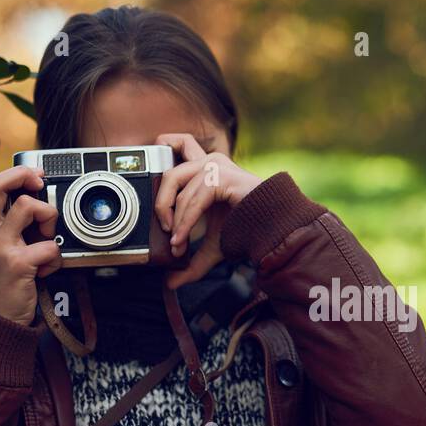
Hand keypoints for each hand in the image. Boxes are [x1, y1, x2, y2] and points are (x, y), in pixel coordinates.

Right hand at [0, 166, 61, 324]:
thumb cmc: (5, 282)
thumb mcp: (1, 249)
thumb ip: (15, 227)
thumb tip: (42, 204)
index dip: (17, 173)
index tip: (37, 177)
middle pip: (0, 185)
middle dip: (27, 179)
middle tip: (43, 190)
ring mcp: (1, 246)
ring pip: (30, 207)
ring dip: (48, 221)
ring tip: (45, 242)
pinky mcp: (17, 263)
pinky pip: (49, 247)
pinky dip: (55, 260)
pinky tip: (45, 271)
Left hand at [154, 133, 263, 288]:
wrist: (273, 231)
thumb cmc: (246, 231)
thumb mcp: (211, 247)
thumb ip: (191, 262)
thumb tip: (170, 282)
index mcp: (206, 169)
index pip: (178, 144)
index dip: (162, 149)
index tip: (152, 178)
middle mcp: (210, 162)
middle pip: (170, 171)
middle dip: (161, 203)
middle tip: (165, 230)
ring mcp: (217, 166)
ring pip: (179, 186)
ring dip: (174, 220)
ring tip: (177, 244)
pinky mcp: (223, 176)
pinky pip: (194, 198)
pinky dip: (184, 222)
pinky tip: (182, 240)